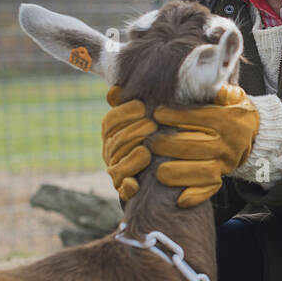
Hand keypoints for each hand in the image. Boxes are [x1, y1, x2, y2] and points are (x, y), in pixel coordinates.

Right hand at [101, 85, 155, 200]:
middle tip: (152, 126)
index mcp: (113, 133)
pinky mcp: (128, 190)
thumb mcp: (151, 117)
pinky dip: (128, 186)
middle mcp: (112, 152)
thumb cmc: (161, 134)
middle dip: (133, 133)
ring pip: (117, 164)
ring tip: (147, 151)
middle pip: (115, 142)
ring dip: (131, 157)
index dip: (124, 113)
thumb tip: (115, 90)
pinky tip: (135, 182)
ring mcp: (118, 172)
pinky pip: (124, 189)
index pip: (111, 122)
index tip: (142, 106)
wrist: (170, 169)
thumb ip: (137, 103)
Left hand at [149, 85, 259, 206]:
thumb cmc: (231, 108)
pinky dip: (195, 195)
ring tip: (155, 169)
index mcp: (230, 119)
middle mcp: (230, 143)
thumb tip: (185, 78)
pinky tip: (177, 198)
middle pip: (195, 146)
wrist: (255, 131)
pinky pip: (210, 189)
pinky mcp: (224, 176)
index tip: (156, 113)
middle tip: (148, 141)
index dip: (175, 116)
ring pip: (200, 171)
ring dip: (176, 172)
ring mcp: (227, 162)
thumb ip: (208, 87)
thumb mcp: (226, 93)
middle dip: (168, 145)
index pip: (199, 117)